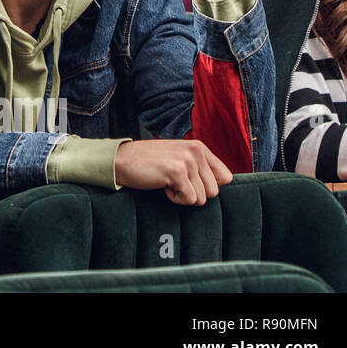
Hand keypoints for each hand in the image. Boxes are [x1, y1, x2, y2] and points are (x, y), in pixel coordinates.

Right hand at [113, 139, 232, 205]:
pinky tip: (162, 185)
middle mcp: (196, 151)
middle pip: (214, 191)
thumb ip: (200, 167)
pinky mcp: (177, 172)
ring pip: (202, 198)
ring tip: (167, 182)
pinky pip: (189, 200)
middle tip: (173, 182)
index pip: (226, 177)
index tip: (189, 183)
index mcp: (199, 147)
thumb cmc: (148, 163)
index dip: (208, 187)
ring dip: (183, 196)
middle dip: (194, 193)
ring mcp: (187, 160)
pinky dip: (174, 198)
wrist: (120, 160)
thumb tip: (223, 185)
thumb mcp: (178, 157)